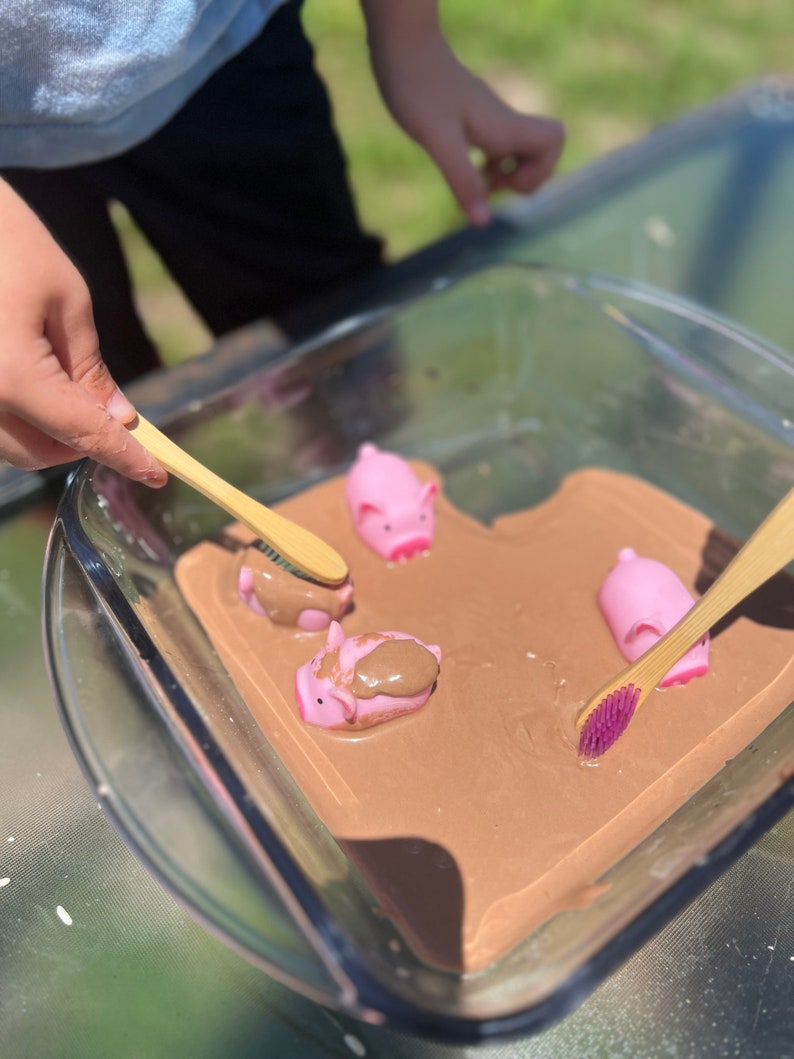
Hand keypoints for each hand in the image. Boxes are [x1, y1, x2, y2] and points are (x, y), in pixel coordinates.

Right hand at [0, 180, 165, 484]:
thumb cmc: (7, 239)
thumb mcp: (67, 301)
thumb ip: (91, 370)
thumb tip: (117, 418)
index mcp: (12, 378)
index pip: (82, 434)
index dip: (125, 457)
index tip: (157, 473)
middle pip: (39, 454)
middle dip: (82, 444)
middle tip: (114, 418)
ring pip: (10, 445)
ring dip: (49, 434)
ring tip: (71, 386)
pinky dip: (21, 417)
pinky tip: (38, 379)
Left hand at [362, 2, 564, 225]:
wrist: (401, 44)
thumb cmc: (418, 88)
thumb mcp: (438, 141)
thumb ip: (463, 180)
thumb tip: (483, 222)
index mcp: (502, 126)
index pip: (554, 140)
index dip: (540, 169)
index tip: (505, 182)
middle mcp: (502, 120)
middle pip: (541, 151)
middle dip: (523, 178)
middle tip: (488, 185)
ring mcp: (488, 118)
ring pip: (516, 150)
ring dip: (502, 174)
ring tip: (471, 179)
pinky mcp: (470, 116)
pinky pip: (494, 145)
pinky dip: (484, 162)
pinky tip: (457, 163)